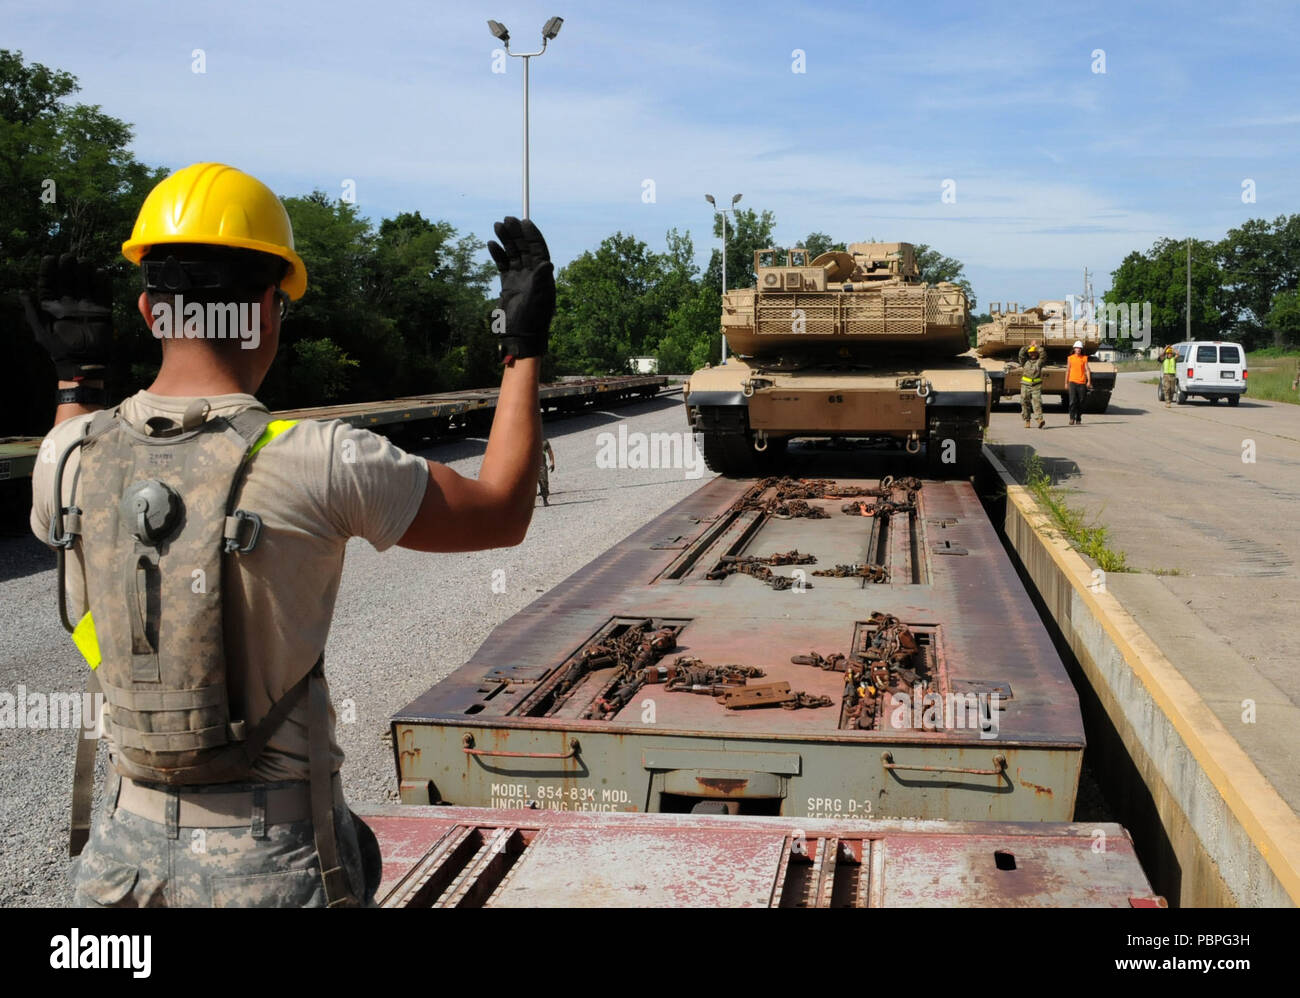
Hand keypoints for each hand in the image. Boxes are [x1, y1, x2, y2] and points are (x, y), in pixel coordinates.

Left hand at [21, 254, 112, 380]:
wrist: (82, 362)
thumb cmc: (57, 346)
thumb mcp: (40, 328)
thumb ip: (32, 310)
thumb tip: (22, 292)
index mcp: (52, 304)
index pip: (50, 282)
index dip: (49, 270)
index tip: (50, 258)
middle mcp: (69, 302)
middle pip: (68, 279)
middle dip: (68, 267)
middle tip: (69, 258)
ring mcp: (87, 305)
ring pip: (86, 283)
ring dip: (85, 271)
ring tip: (84, 262)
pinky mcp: (103, 310)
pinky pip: (104, 293)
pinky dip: (103, 283)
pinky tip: (100, 273)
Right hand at [488, 217, 554, 362]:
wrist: (520, 335)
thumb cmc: (533, 319)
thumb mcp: (539, 299)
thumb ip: (541, 280)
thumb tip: (547, 262)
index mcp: (543, 275)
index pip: (538, 249)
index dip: (532, 235)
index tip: (524, 221)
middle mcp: (532, 274)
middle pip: (524, 248)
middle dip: (517, 233)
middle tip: (507, 219)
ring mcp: (520, 278)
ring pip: (513, 253)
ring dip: (506, 240)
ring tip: (497, 226)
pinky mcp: (508, 284)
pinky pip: (503, 264)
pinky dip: (498, 254)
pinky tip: (491, 244)